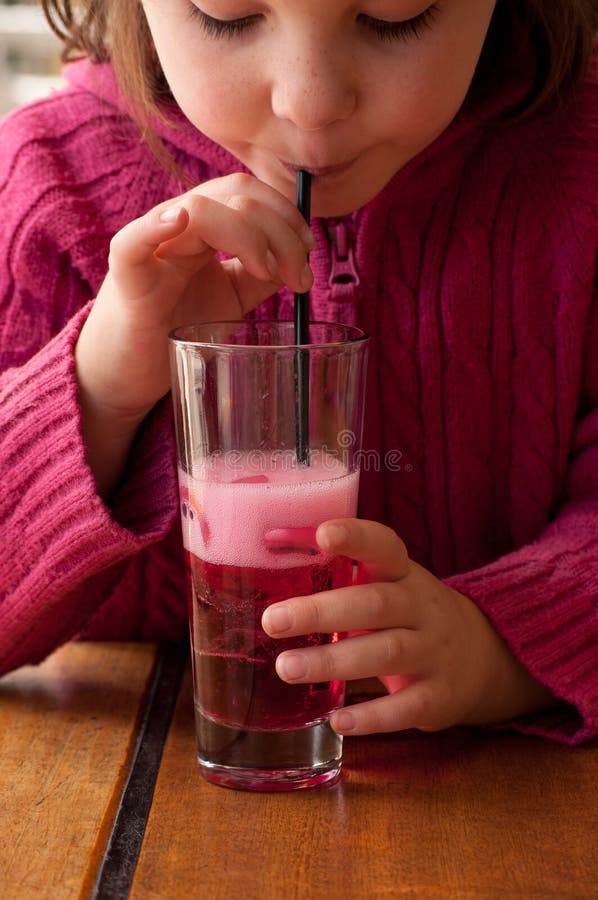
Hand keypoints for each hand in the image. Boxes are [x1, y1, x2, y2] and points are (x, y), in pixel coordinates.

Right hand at [75, 173, 313, 494]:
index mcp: (204, 225)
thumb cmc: (176, 327)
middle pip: (234, 193)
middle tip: (299, 277)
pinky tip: (179, 221)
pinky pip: (133, 241)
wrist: (131, 369)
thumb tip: (299, 261)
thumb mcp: (232, 297)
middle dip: (280, 230)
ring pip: (200, 210)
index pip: (248, 192)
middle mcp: (177, 224)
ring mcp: (151, 246)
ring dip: (249, 236)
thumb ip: (262, 276)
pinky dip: (156, 226)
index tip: (307, 256)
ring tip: (268, 273)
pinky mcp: (126, 277)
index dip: (286, 215)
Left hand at [261, 519, 555, 735]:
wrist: (483, 656)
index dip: (356, 538)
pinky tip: (337, 720)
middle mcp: (422, 608)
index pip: (384, 546)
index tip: (323, 535)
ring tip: (287, 668)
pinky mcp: (439, 697)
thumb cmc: (409, 613)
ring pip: (385, 653)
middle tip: (273, 620)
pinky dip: (371, 717)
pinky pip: (406, 708)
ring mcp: (434, 652)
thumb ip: (339, 568)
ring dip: (332, 662)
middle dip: (321, 612)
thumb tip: (272, 541)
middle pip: (374, 604)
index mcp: (403, 574)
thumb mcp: (386, 583)